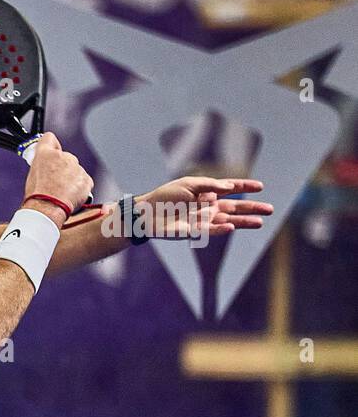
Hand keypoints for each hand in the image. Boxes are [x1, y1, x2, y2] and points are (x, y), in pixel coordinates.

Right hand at [23, 132, 93, 212]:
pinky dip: (79, 188)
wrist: (48, 208)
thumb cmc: (38, 194)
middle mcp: (63, 156)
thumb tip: (44, 163)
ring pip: (75, 170)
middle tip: (55, 182)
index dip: (50, 145)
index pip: (49, 138)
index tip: (51, 152)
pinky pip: (84, 181)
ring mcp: (76, 167)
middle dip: (62, 167)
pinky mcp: (86, 179)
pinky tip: (69, 195)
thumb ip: (40, 163)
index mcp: (46, 154)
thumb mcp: (31, 174)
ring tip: (61, 192)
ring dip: (71, 179)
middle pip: (65, 157)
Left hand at [133, 177, 273, 239]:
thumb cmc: (165, 196)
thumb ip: (209, 185)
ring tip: (260, 222)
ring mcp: (203, 220)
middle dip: (252, 208)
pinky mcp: (195, 231)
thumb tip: (229, 186)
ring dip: (243, 222)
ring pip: (228, 221)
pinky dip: (221, 228)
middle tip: (270, 209)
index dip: (244, 187)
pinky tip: (232, 226)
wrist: (147, 213)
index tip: (260, 186)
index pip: (230, 189)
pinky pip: (211, 231)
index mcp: (207, 193)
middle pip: (235, 208)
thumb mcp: (189, 184)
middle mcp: (208, 207)